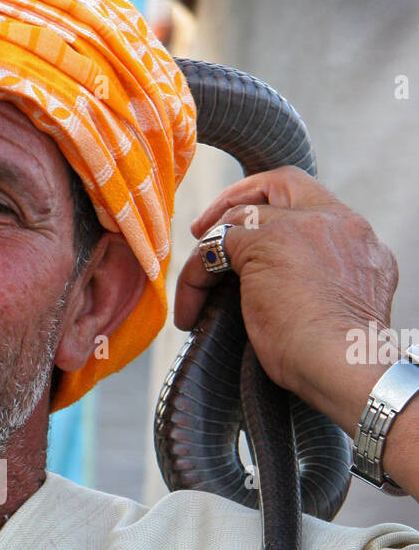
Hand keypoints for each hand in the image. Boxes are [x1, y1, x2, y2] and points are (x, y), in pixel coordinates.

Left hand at [175, 167, 398, 431]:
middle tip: (206, 226)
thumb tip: (287, 297)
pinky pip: (215, 246)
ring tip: (193, 283)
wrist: (347, 366)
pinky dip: (194, 279)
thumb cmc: (343, 360)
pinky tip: (190, 315)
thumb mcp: (342, 310)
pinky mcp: (267, 242)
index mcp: (359, 240)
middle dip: (239, 197)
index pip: (315, 204)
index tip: (252, 233)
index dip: (278, 211)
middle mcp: (338, 223)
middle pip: (283, 183)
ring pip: (241, 215)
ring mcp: (305, 226)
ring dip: (210, 244)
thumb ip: (324, 285)